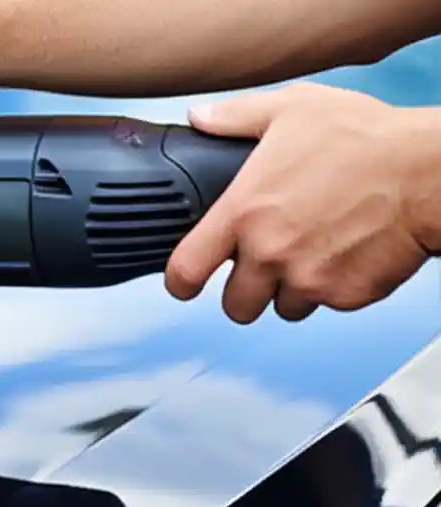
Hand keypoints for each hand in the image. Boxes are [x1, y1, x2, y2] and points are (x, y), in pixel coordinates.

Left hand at [165, 83, 440, 323]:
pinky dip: (334, 287)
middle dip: (246, 291)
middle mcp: (268, 253)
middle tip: (265, 266)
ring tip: (314, 251)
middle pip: (235, 305)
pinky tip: (347, 252)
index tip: (185, 283)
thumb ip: (237, 118)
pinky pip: (326, 305)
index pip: (186, 271)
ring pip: (283, 307)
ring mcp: (307, 279)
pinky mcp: (345, 295)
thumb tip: (201, 118)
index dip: (180, 282)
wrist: (430, 171)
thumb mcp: (292, 109)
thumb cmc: (366, 137)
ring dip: (291, 289)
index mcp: (243, 213)